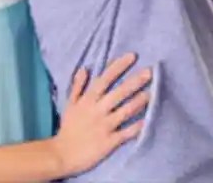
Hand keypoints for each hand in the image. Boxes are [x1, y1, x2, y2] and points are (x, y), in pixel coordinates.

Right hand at [50, 53, 151, 175]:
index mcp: (87, 101)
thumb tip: (84, 68)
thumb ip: (78, 87)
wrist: (61, 155)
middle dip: (134, 81)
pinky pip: (126, 133)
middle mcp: (97, 111)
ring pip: (125, 111)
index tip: (132, 56)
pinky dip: (137, 127)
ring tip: (151, 93)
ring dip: (139, 101)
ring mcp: (104, 126)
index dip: (118, 66)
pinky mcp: (109, 142)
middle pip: (118, 93)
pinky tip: (148, 120)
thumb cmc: (68, 129)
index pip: (104, 79)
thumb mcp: (70, 105)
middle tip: (149, 71)